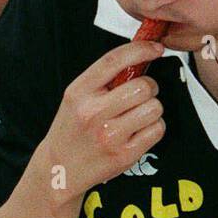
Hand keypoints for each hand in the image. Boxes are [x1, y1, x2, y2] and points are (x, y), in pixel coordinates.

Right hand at [43, 40, 165, 201]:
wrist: (60, 169)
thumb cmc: (72, 129)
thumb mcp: (76, 98)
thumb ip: (102, 79)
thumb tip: (139, 57)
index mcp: (79, 92)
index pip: (114, 60)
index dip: (140, 49)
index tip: (155, 48)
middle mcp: (93, 113)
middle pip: (143, 86)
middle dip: (149, 87)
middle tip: (140, 94)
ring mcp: (110, 135)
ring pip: (154, 107)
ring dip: (151, 109)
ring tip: (137, 115)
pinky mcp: (124, 154)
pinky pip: (157, 129)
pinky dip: (153, 128)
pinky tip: (138, 131)